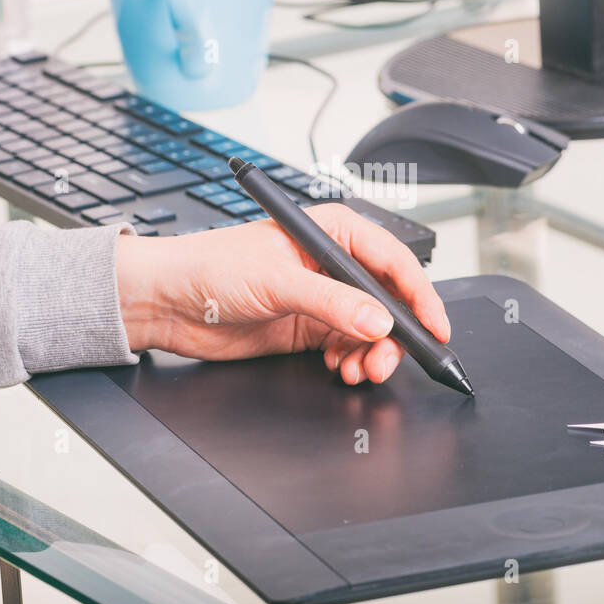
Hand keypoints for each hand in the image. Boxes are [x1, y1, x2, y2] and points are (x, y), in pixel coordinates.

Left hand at [114, 203, 450, 384]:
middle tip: (385, 360)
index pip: (394, 262)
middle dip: (395, 335)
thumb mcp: (277, 281)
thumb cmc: (211, 266)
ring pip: (372, 331)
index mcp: (332, 233)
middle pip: (389, 302)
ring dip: (373, 354)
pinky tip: (341, 369)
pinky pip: (348, 349)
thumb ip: (332, 304)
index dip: (420, 295)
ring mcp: (322, 299)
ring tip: (360, 370)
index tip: (435, 328)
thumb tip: (378, 321)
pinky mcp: (308, 330)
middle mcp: (332, 265)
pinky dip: (353, 363)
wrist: (168, 301)